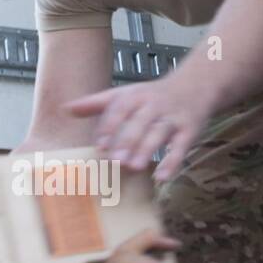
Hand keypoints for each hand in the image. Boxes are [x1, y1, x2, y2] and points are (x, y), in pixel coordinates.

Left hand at [62, 75, 214, 181]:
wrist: (196, 85)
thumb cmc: (152, 95)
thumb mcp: (125, 94)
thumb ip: (96, 104)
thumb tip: (66, 109)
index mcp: (135, 96)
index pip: (120, 108)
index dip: (109, 127)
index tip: (98, 145)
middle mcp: (154, 105)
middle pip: (139, 122)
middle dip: (127, 141)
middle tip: (115, 161)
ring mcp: (172, 118)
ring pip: (160, 133)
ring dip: (147, 150)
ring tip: (134, 168)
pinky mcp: (189, 130)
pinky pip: (181, 147)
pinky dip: (173, 162)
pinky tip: (162, 178)